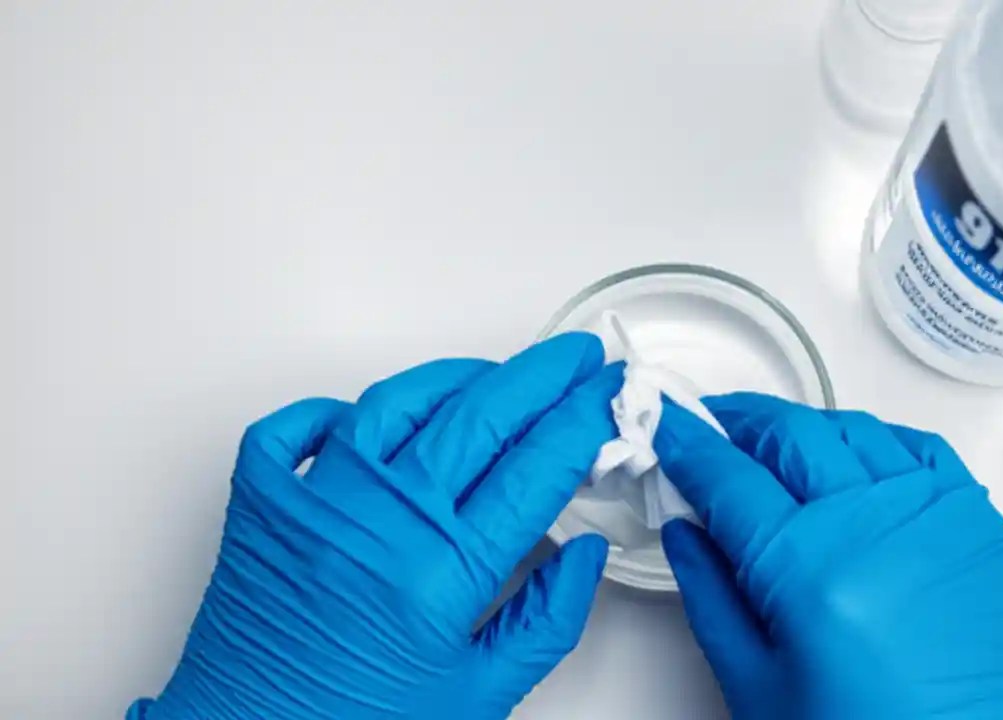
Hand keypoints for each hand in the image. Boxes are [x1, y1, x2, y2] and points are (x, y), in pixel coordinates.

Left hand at [132, 334, 621, 719]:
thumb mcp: (478, 696)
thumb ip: (545, 621)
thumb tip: (584, 554)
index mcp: (443, 572)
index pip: (537, 466)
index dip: (584, 418)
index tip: (610, 395)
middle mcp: (381, 522)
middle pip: (480, 414)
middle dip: (542, 374)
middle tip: (576, 359)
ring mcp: (317, 504)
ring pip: (398, 403)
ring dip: (457, 376)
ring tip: (496, 375)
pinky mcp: (262, 506)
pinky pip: (294, 429)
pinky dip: (332, 409)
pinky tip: (367, 415)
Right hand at [655, 393, 1002, 719]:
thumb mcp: (759, 685)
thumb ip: (711, 597)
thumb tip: (685, 530)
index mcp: (806, 567)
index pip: (727, 474)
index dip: (688, 442)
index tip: (667, 426)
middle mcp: (871, 522)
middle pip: (788, 434)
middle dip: (739, 421)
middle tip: (711, 429)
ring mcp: (929, 511)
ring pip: (851, 429)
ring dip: (801, 427)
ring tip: (774, 445)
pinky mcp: (975, 519)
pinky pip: (917, 446)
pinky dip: (873, 438)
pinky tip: (852, 456)